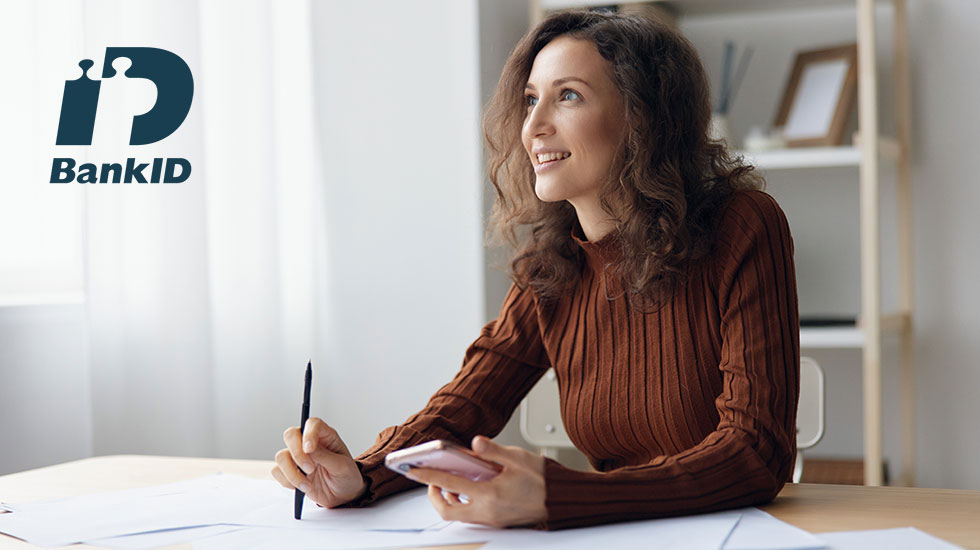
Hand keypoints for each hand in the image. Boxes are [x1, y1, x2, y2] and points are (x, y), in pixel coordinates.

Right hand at [271, 417, 365, 507]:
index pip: (313, 424)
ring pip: (281, 456)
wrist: (343, 496)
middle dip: (297, 454)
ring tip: (307, 485)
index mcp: (325, 436)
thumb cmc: (347, 476)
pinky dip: (287, 481)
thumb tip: (308, 449)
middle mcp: (309, 443)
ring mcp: (297, 457)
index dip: (308, 433)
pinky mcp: (290, 471)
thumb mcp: (342, 467)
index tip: (309, 449)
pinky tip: (302, 487)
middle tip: (310, 469)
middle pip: (291, 435)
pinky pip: (277, 472)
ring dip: (292, 473)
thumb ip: (325, 457)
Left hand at [405, 435, 545, 527]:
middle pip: (447, 511)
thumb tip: (475, 444)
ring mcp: (491, 519)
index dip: (428, 475)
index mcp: (490, 495)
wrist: (561, 500)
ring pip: (458, 515)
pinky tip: (467, 488)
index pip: (450, 484)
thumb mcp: (518, 458)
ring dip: (448, 500)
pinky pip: (471, 515)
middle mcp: (488, 512)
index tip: (414, 469)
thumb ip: (493, 451)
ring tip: (447, 482)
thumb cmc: (544, 480)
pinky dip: (462, 503)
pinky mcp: (496, 521)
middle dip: (434, 495)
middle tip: (430, 479)